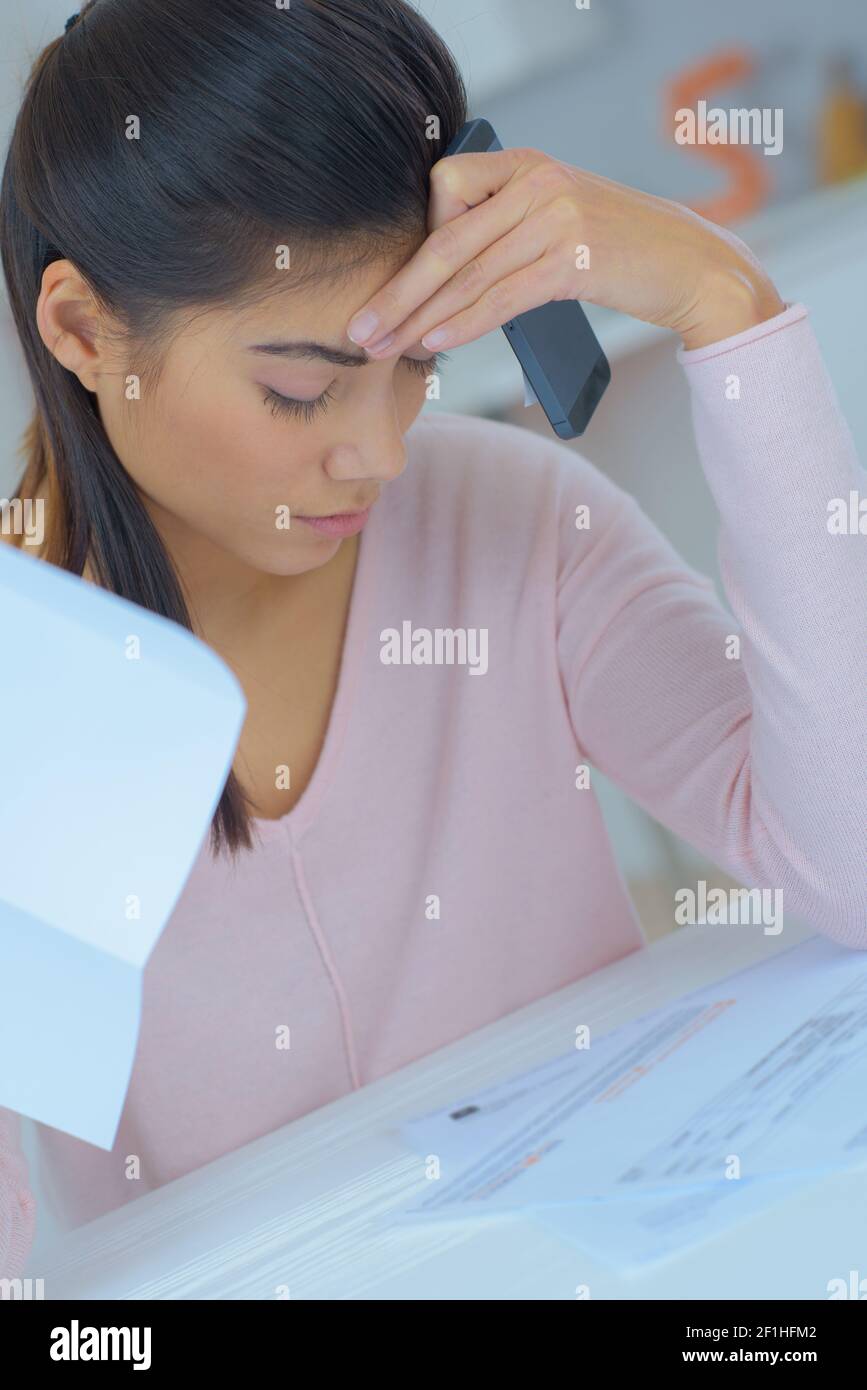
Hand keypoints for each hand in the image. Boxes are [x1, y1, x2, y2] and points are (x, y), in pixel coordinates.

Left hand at [346, 147, 784, 355]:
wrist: (690, 264)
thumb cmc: (618, 251)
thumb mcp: (558, 221)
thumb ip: (506, 230)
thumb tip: (443, 276)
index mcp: (528, 164)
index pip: (447, 187)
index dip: (420, 238)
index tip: (401, 286)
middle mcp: (538, 181)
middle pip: (446, 240)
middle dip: (397, 291)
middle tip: (360, 330)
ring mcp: (557, 217)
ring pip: (468, 275)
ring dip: (420, 318)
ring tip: (386, 349)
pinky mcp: (574, 259)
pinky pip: (503, 296)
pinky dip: (464, 323)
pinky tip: (436, 343)